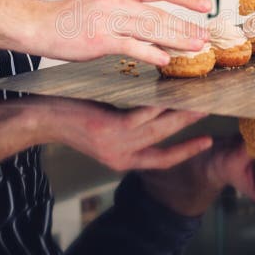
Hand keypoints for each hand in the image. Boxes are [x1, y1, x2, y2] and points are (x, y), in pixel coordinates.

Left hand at [33, 97, 212, 170]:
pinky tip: (170, 93)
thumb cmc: (73, 118)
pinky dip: (159, 105)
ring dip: (181, 114)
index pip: (163, 160)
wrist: (43, 119)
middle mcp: (123, 157)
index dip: (187, 151)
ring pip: (159, 129)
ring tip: (198, 98)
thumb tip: (154, 108)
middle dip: (191, 126)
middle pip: (167, 142)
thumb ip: (127, 128)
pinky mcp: (111, 129)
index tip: (207, 141)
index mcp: (123, 161)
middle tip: (211, 108)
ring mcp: (118, 145)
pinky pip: (142, 117)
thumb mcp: (103, 132)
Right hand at [38, 0, 210, 65]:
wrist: (40, 25)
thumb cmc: (73, 17)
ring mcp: (108, 18)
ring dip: (177, 39)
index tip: (205, 5)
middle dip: (186, 25)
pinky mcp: (99, 38)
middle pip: (160, 12)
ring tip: (195, 47)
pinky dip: (150, 53)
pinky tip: (165, 59)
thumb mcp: (105, 2)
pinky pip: (131, 46)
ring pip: (151, 28)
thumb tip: (163, 25)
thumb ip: (132, 10)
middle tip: (205, 36)